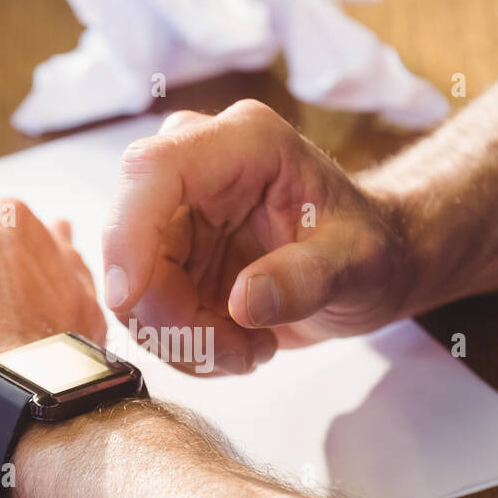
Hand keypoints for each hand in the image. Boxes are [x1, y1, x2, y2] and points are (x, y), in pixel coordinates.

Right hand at [101, 100, 413, 372]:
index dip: (128, 231)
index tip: (128, 298)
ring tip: (252, 348)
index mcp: (243, 144)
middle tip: (241, 352)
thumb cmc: (369, 246)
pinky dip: (188, 346)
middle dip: (172, 316)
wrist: (367, 267)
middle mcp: (197, 169)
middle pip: (134, 243)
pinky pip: (149, 314)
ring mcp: (178, 215)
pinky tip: (240, 342)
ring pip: (135, 290)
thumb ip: (308, 278)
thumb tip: (244, 301)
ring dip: (186, 340)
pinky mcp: (170, 258)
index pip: (154, 170)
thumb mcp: (360, 262)